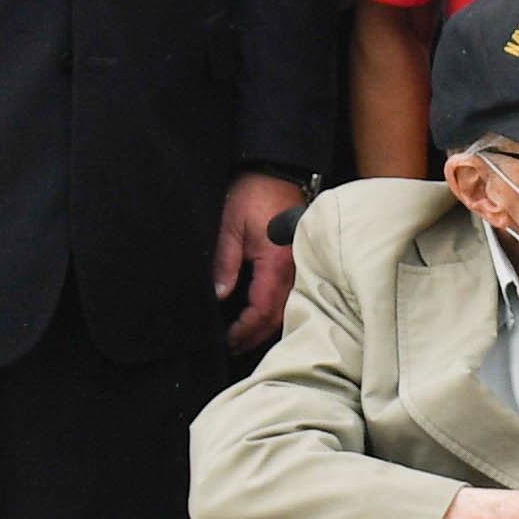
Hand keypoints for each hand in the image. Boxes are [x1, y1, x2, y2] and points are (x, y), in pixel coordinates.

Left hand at [214, 169, 301, 351]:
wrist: (276, 170)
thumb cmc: (253, 194)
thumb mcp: (229, 226)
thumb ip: (224, 263)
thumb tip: (219, 296)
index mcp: (276, 263)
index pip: (261, 310)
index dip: (244, 330)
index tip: (226, 340)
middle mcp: (293, 268)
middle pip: (278, 317)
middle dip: (254, 336)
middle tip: (232, 348)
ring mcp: (299, 265)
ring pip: (287, 308)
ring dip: (265, 326)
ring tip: (244, 338)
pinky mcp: (298, 259)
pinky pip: (290, 294)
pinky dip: (275, 311)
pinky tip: (261, 315)